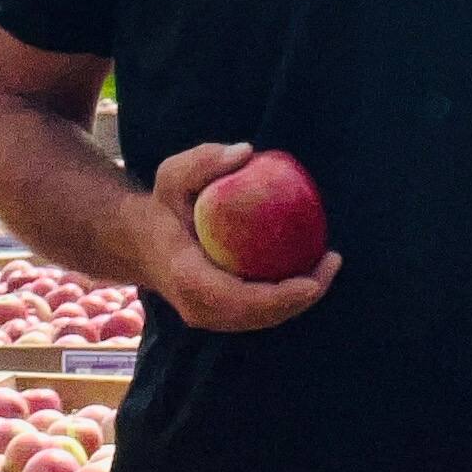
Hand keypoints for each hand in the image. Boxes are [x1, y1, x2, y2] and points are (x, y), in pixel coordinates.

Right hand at [137, 141, 341, 332]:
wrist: (140, 241)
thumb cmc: (163, 206)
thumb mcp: (172, 176)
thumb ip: (203, 161)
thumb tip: (245, 152)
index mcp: (187, 277)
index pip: (236, 298)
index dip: (277, 297)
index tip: (311, 282)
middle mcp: (198, 306)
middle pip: (258, 315)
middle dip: (301, 297)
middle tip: (332, 262)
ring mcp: (210, 314)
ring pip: (262, 318)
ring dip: (300, 299)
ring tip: (329, 264)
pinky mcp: (221, 313)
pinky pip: (260, 312)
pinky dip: (288, 296)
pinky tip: (313, 269)